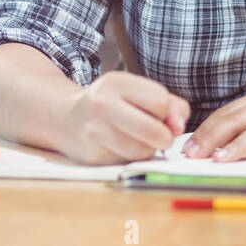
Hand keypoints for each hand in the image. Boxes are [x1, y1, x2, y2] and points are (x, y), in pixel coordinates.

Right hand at [58, 71, 189, 164]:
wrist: (66, 119)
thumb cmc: (111, 104)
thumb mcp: (136, 92)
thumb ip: (169, 103)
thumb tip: (179, 125)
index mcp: (117, 83)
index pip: (161, 101)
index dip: (169, 113)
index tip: (162, 116)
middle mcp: (103, 105)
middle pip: (154, 130)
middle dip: (165, 137)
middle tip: (161, 136)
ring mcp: (95, 132)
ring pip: (143, 150)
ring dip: (149, 150)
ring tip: (140, 140)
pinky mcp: (93, 156)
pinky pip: (128, 162)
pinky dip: (133, 158)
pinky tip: (124, 148)